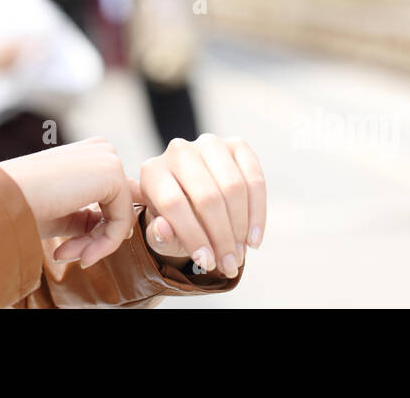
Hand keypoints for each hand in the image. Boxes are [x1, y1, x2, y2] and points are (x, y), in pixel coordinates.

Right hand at [0, 137, 135, 269]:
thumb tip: (124, 229)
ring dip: (96, 245)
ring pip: (121, 216)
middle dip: (94, 239)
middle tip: (67, 256)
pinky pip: (123, 220)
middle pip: (117, 207)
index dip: (94, 232)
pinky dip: (105, 245)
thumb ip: (92, 216)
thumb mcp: (65, 213)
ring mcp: (108, 158)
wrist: (3, 197)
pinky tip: (80, 255)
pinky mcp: (112, 172)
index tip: (66, 251)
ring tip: (67, 255)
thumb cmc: (24, 205)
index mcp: (88, 155)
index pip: (110, 199)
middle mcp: (100, 151)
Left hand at [133, 134, 264, 277]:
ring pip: (233, 187)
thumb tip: (163, 229)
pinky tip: (253, 239)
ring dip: (240, 227)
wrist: (192, 199)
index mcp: (152, 171)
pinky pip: (254, 178)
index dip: (193, 236)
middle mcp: (178, 151)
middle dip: (222, 237)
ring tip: (240, 255)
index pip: (173, 203)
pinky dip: (257, 212)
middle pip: (207, 196)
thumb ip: (158, 235)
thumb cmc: (173, 220)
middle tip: (229, 265)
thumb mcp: (161, 233)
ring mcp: (209, 144)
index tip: (207, 263)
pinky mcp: (236, 145)